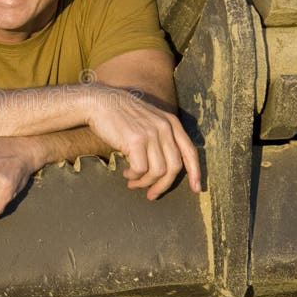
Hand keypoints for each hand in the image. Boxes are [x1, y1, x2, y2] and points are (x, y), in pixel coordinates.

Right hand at [87, 85, 200, 199]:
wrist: (100, 102)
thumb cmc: (122, 115)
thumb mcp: (149, 120)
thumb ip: (162, 137)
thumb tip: (166, 168)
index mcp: (171, 123)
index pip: (190, 151)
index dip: (195, 172)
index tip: (196, 189)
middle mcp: (165, 127)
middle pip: (174, 167)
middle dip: (163, 185)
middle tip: (151, 194)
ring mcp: (151, 133)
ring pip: (158, 172)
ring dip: (144, 182)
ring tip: (133, 182)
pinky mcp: (136, 141)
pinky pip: (140, 169)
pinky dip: (133, 176)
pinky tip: (126, 173)